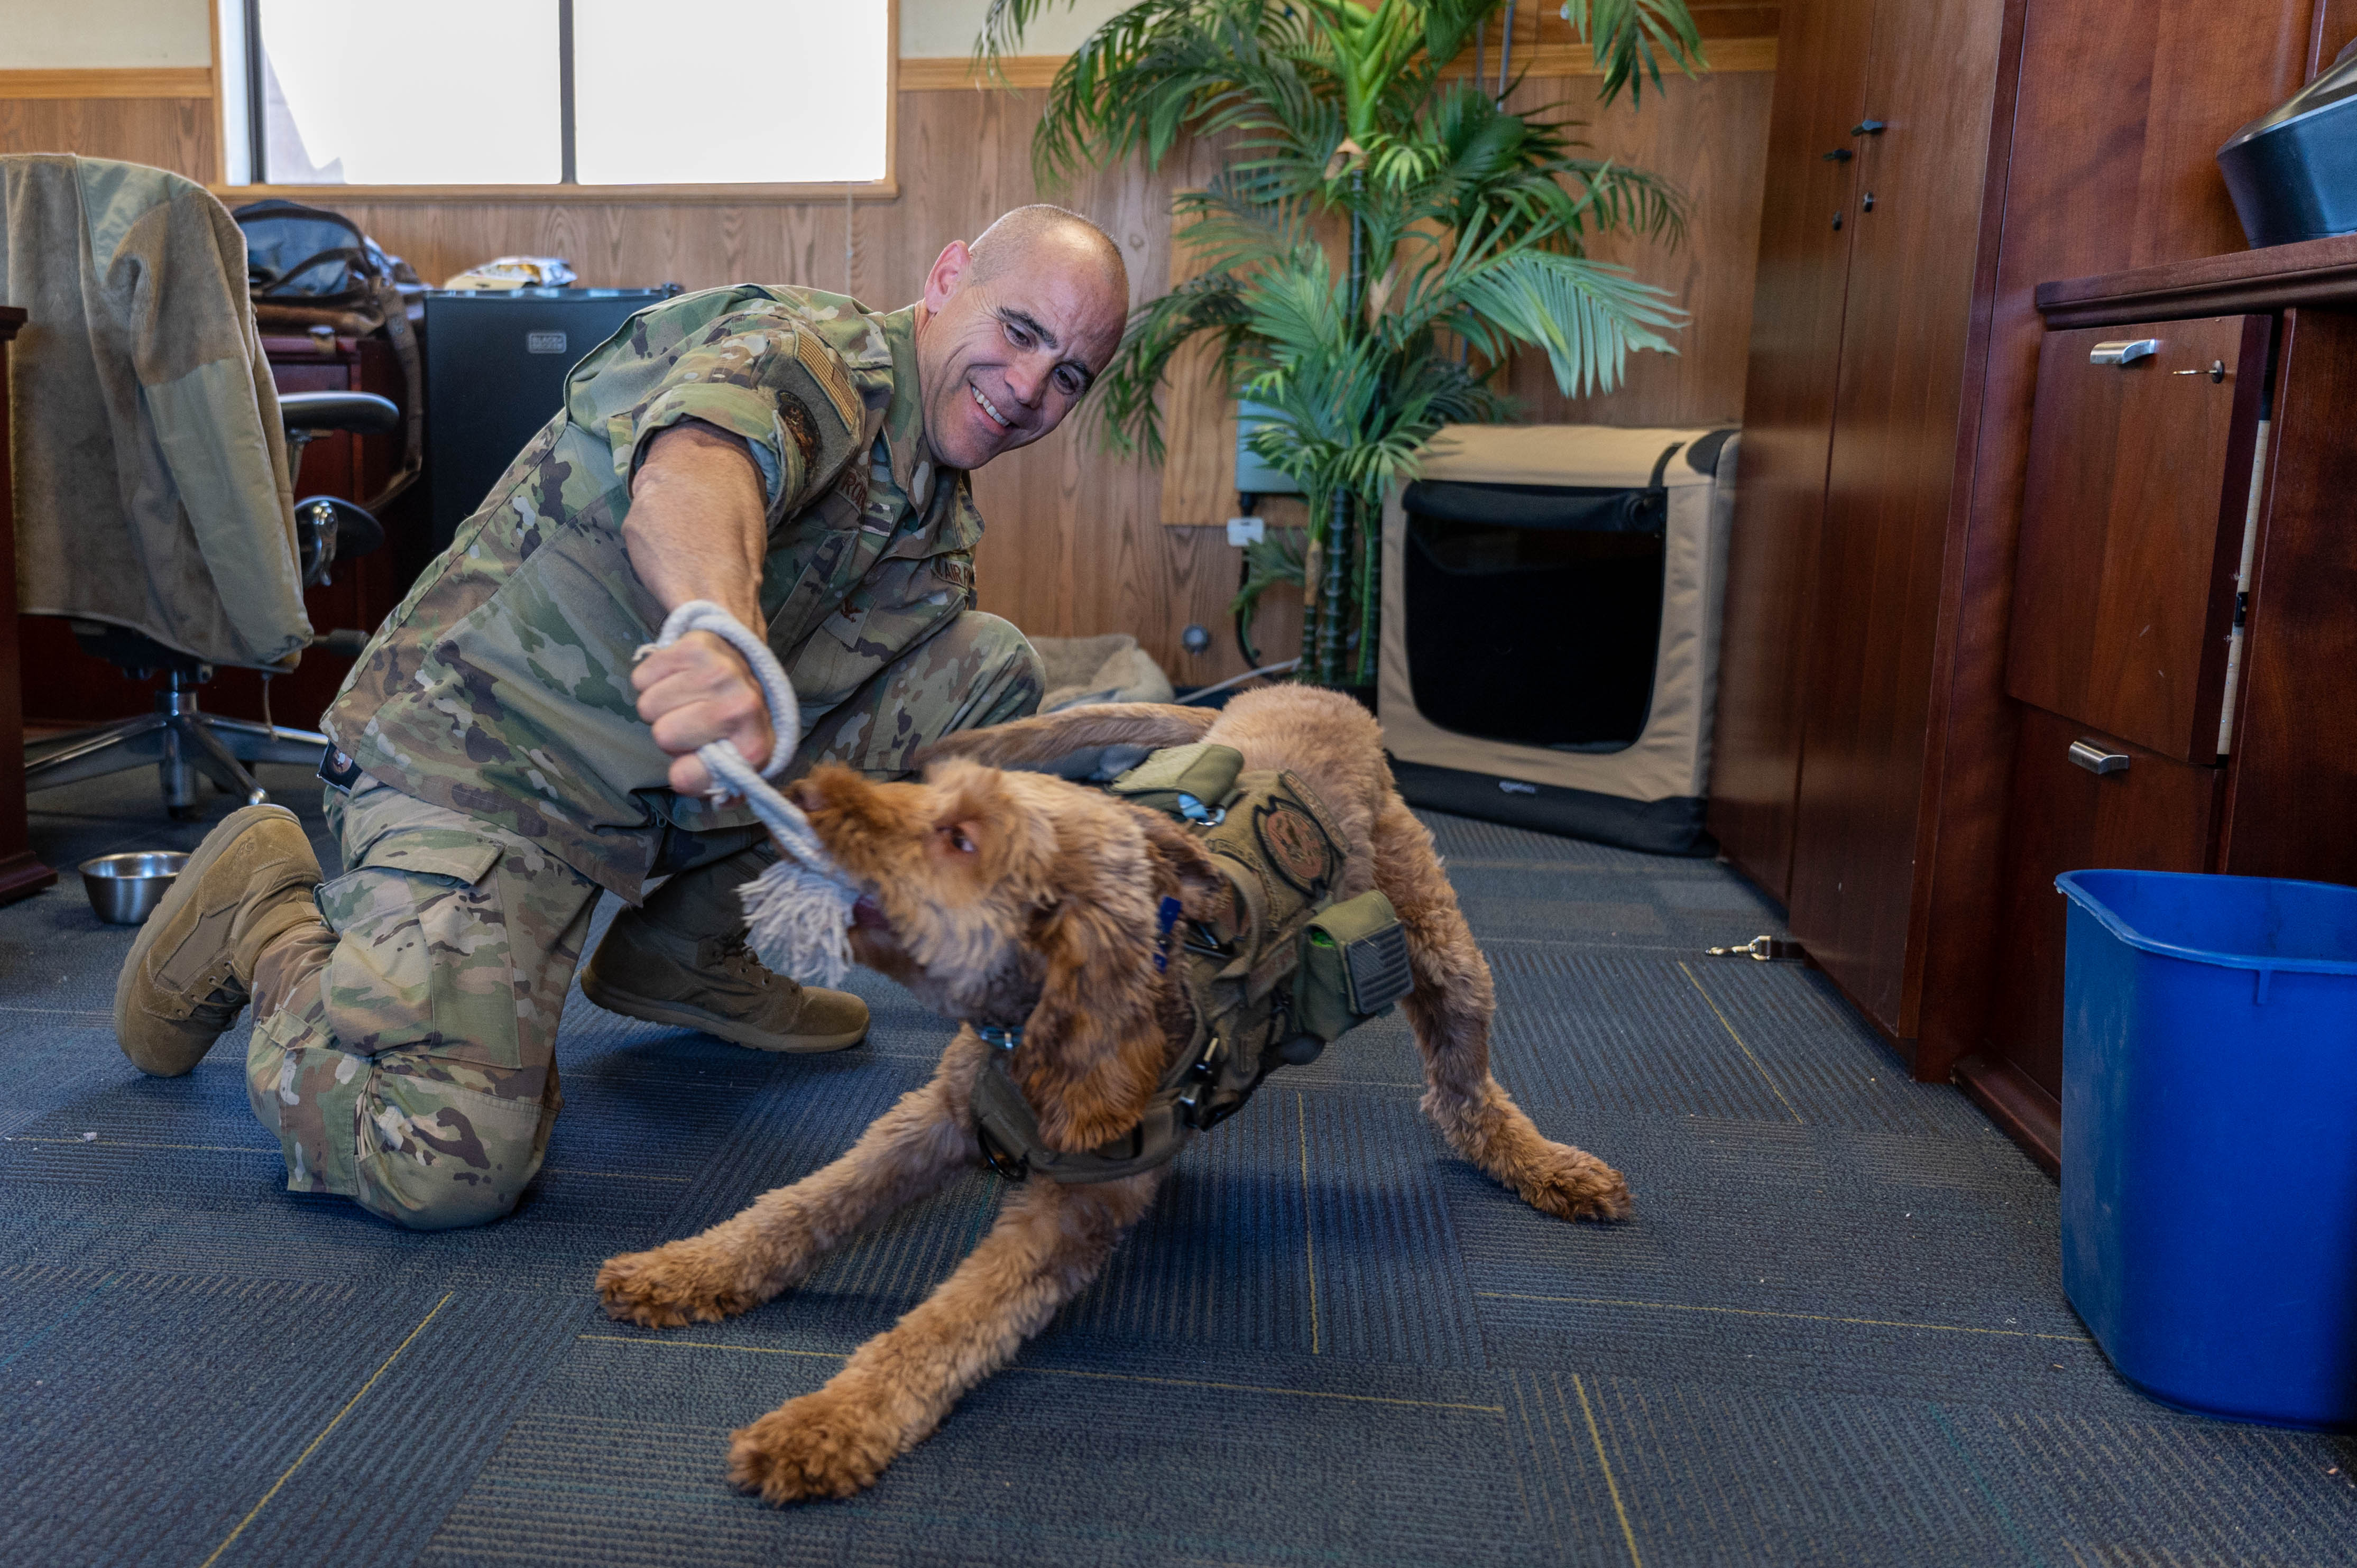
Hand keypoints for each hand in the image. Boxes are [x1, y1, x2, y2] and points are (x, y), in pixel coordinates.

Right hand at [633, 629, 775, 796]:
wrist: (747, 656)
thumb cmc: (738, 715)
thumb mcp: (742, 758)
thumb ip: (722, 785)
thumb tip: (695, 790)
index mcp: (754, 747)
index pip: (686, 777)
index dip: (683, 771)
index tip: (695, 757)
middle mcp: (740, 708)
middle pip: (662, 736)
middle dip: (671, 732)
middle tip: (693, 720)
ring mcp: (718, 674)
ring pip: (648, 706)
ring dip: (661, 705)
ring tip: (688, 697)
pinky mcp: (695, 648)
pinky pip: (642, 678)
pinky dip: (652, 679)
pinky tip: (679, 676)